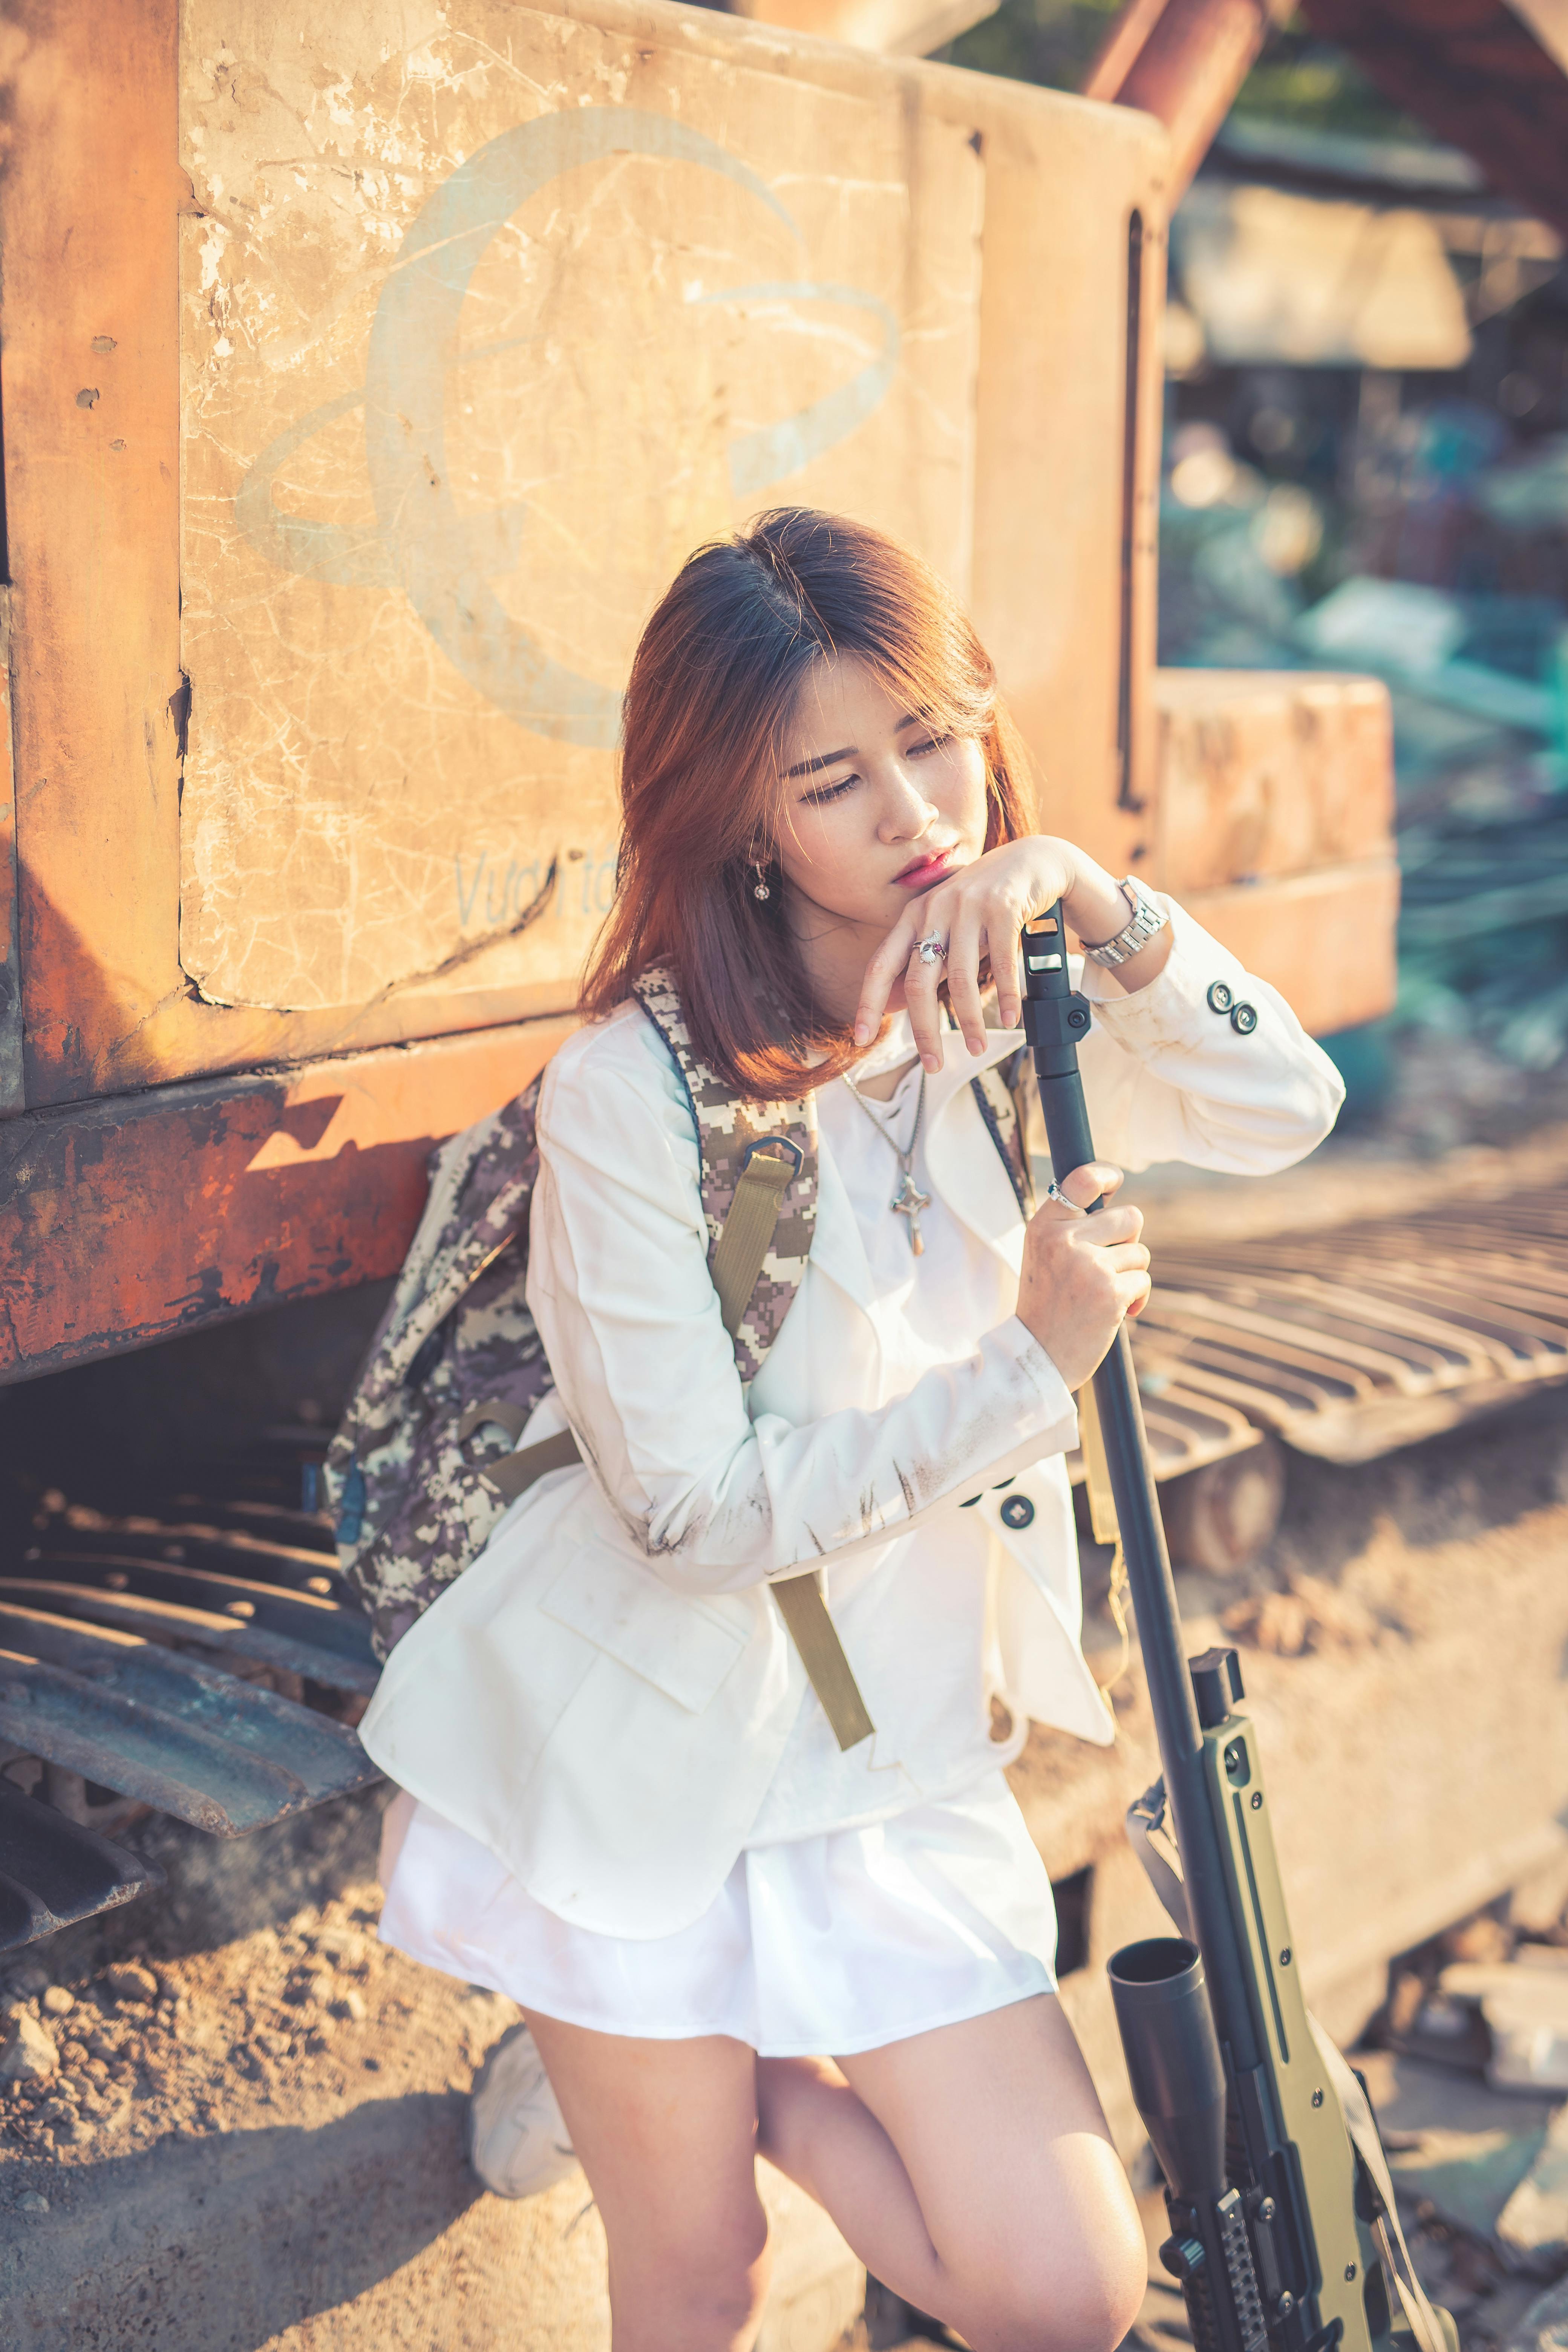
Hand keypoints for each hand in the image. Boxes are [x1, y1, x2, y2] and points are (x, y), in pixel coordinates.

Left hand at [853, 836, 1154, 1070]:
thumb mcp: (948, 926)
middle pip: (920, 981)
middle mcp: (935, 908)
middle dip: (924, 1030)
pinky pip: (1003, 965)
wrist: (1034, 860)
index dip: (868, 1003)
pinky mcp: (1003, 908)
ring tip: (976, 1047)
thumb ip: (925, 959)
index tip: (861, 1039)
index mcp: (914, 915)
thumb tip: (895, 1004)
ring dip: (970, 1021)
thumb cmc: (986, 901)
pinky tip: (1009, 1019)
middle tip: (933, 1064)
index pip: (880, 964)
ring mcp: (969, 906)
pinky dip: (1005, 997)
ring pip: (961, 978)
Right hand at [1014, 1163, 1150, 1391]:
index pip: (1080, 1180)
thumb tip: (1114, 1205)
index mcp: (1043, 1227)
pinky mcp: (1111, 1292)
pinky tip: (1116, 1314)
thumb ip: (1069, 1229)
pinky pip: (1143, 1281)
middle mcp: (1064, 1240)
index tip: (1115, 1181)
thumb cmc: (1045, 1308)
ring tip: (1104, 1296)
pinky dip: (1137, 1299)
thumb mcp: (1042, 1257)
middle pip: (1129, 1217)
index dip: (1105, 1174)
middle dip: (1129, 1243)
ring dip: (1130, 1275)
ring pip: (1140, 1253)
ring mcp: (1089, 1265)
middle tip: (1109, 1267)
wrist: (1036, 1358)